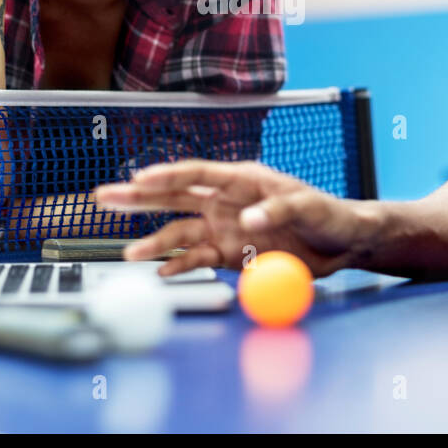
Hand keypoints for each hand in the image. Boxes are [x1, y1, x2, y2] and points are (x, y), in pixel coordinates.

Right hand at [94, 160, 377, 277]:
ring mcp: (225, 228)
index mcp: (244, 179)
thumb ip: (280, 209)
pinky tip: (162, 273)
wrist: (343, 244)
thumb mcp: (312, 207)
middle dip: (138, 198)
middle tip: (105, 197)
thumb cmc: (330, 214)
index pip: (198, 173)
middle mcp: (226, 201)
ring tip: (130, 255)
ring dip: (155, 243)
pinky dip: (180, 267)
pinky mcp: (231, 255)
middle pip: (174, 197)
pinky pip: (198, 260)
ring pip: (180, 233)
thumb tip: (248, 220)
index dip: (166, 175)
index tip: (139, 180)